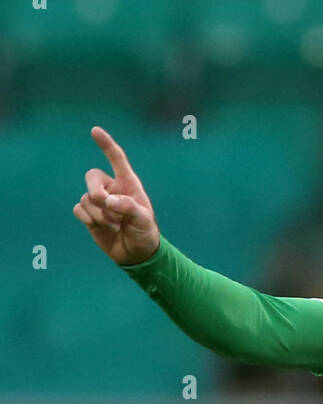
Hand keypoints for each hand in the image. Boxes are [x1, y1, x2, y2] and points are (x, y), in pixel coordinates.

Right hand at [73, 126, 159, 265]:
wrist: (136, 254)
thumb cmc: (144, 233)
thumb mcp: (144, 220)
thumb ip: (128, 207)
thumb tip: (108, 201)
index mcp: (128, 183)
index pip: (116, 159)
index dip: (106, 144)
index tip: (95, 131)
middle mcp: (111, 188)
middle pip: (91, 176)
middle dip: (97, 192)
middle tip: (108, 208)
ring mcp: (98, 201)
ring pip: (86, 198)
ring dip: (99, 215)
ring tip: (115, 226)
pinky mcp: (89, 215)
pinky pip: (79, 209)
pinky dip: (88, 219)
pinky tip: (101, 228)